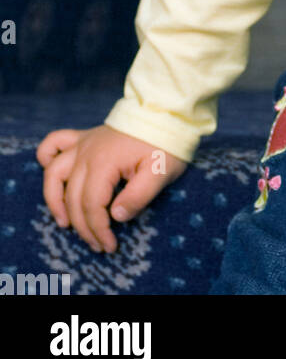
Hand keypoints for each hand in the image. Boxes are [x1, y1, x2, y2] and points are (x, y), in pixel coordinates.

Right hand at [36, 124, 187, 254]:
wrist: (167, 113)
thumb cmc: (165, 144)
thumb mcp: (161, 173)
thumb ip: (138, 197)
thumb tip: (115, 216)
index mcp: (104, 163)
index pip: (91, 206)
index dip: (98, 230)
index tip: (109, 246)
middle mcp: (86, 152)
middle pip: (73, 197)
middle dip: (83, 226)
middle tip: (98, 244)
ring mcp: (83, 143)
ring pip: (53, 174)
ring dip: (54, 200)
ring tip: (64, 223)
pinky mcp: (84, 136)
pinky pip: (54, 142)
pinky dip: (46, 157)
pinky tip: (51, 175)